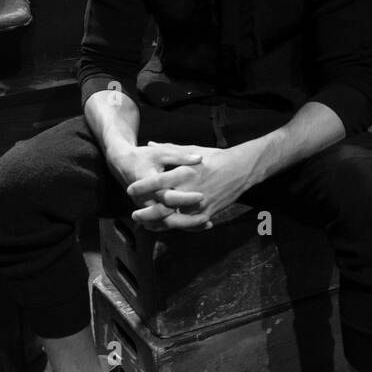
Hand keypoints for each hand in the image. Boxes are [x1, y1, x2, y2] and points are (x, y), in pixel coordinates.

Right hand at [108, 141, 205, 227]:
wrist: (122, 165)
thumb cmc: (143, 156)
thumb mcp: (161, 153)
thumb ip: (180, 156)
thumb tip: (200, 158)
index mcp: (149, 185)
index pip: (168, 196)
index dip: (185, 198)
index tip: (202, 196)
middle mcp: (146, 200)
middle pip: (167, 217)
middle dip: (187, 220)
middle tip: (207, 217)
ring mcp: (146, 208)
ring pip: (165, 224)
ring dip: (185, 226)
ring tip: (207, 223)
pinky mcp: (148, 211)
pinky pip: (163, 224)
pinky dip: (179, 226)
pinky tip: (198, 225)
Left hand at [125, 143, 252, 231]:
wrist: (241, 169)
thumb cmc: (215, 157)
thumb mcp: (191, 150)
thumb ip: (169, 149)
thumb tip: (149, 144)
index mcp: (186, 172)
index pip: (158, 182)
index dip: (142, 187)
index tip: (130, 189)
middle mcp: (191, 190)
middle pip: (163, 206)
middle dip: (146, 213)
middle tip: (134, 214)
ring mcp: (200, 204)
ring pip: (174, 220)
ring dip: (157, 224)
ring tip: (146, 224)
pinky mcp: (207, 213)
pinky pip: (188, 226)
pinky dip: (175, 227)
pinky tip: (164, 227)